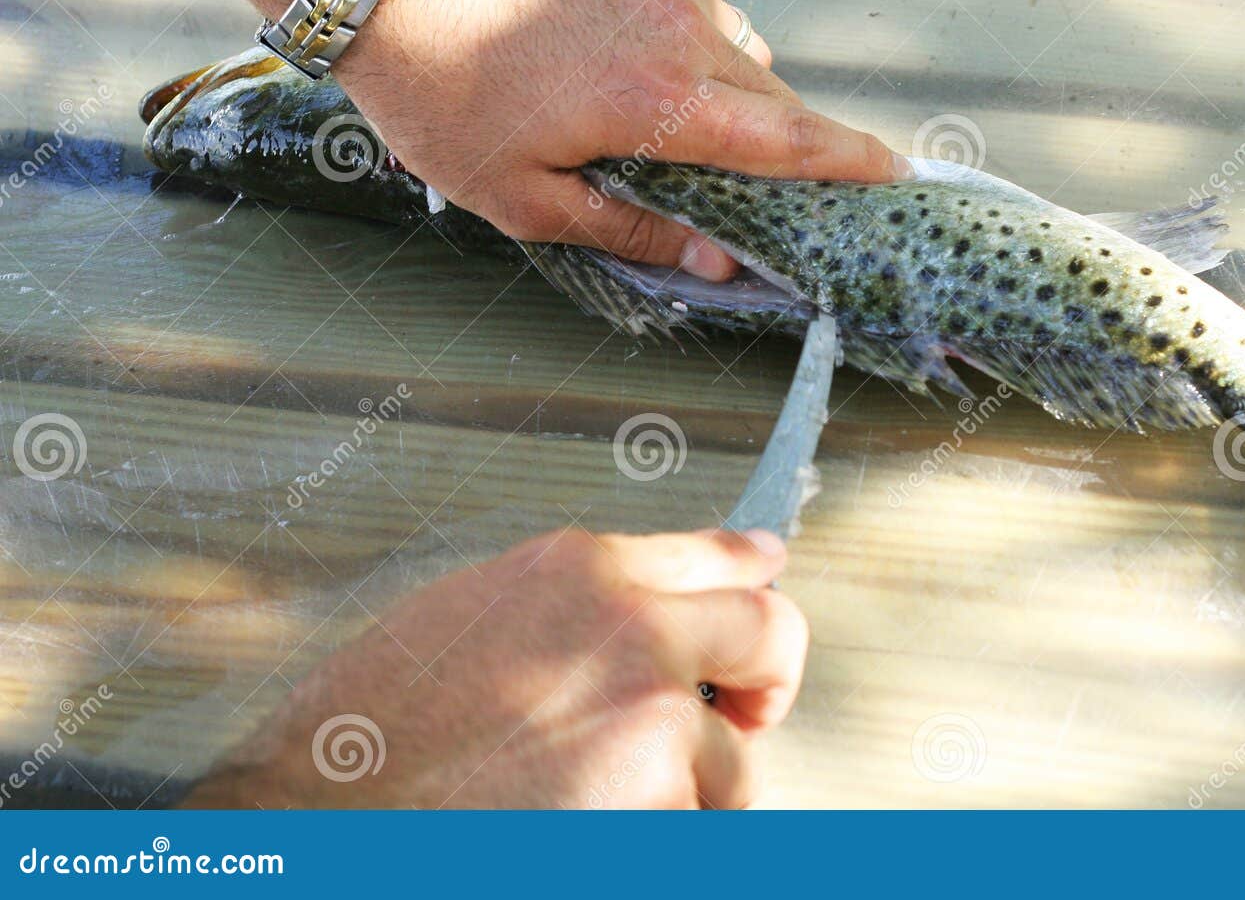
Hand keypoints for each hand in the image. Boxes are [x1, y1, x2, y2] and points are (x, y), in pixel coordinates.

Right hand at [183, 529, 806, 808]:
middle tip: (746, 716)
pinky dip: (661, 840)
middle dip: (769, 679)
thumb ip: (567, 606)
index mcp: (577, 571)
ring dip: (689, 793)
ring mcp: (654, 714)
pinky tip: (586, 838)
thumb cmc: (369, 739)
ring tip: (597, 810)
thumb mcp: (467, 616)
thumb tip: (636, 605)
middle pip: (770, 632)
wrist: (324, 823)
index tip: (770, 580)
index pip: (717, 552)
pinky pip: (697, 830)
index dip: (755, 574)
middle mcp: (630, 626)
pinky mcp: (661, 800)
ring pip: (732, 762)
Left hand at [329, 0, 908, 278]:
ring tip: (692, 137)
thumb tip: (718, 257)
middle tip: (785, 185)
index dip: (849, 160)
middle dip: (793, 144)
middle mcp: (679, 34)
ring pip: (743, 55)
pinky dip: (701, 54)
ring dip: (740, 102)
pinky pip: (705, 15)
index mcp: (658, 102)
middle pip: (776, 99)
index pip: (786, 139)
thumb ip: (634, 228)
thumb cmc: (446, 101)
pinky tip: (647, 77)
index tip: (898, 173)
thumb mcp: (526, 200)